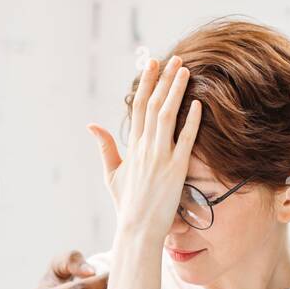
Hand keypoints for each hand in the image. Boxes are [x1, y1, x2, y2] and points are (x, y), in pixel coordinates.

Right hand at [86, 55, 201, 243]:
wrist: (137, 229)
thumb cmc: (127, 205)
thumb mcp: (112, 174)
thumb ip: (105, 147)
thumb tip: (92, 124)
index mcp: (132, 147)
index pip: (138, 107)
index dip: (146, 83)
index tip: (153, 64)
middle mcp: (145, 148)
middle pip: (154, 105)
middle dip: (163, 79)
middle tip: (174, 59)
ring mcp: (161, 158)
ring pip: (168, 116)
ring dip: (176, 91)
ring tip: (185, 70)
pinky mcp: (177, 170)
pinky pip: (185, 140)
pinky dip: (191, 120)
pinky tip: (198, 103)